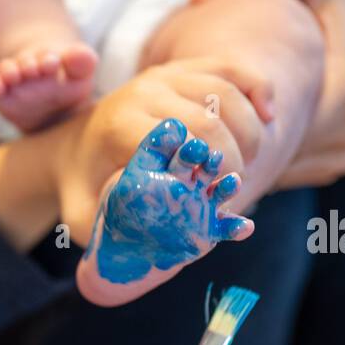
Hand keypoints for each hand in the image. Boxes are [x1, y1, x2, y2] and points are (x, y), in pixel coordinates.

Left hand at [54, 57, 271, 247]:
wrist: (76, 147)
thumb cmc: (86, 189)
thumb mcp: (84, 220)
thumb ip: (107, 243)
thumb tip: (131, 275)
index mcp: (118, 125)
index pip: (175, 141)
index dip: (204, 172)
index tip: (212, 198)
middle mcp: (143, 91)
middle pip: (208, 120)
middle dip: (231, 160)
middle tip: (231, 190)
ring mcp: (167, 76)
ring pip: (229, 95)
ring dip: (248, 135)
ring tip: (241, 167)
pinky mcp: (188, 69)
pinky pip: (236, 72)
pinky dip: (259, 94)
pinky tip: (267, 118)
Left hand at [196, 0, 344, 186]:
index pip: (284, 129)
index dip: (235, 131)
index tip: (198, 123)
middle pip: (277, 159)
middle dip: (232, 151)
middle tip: (189, 141)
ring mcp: (344, 152)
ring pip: (280, 172)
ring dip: (245, 162)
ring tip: (207, 142)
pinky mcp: (337, 163)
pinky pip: (289, 173)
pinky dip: (262, 163)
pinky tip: (234, 144)